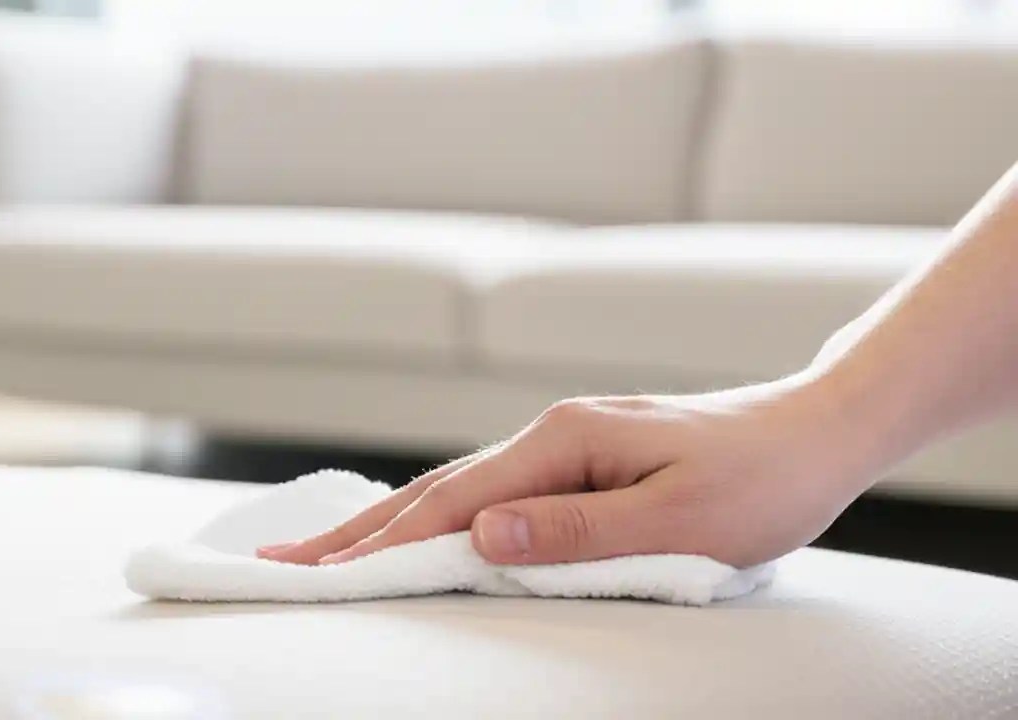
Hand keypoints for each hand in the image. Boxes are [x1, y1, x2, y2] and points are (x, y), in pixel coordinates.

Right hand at [258, 375, 888, 567]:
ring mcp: (560, 444)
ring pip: (455, 490)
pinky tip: (414, 528)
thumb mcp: (679, 520)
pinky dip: (435, 516)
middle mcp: (549, 435)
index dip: (382, 544)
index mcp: (563, 442)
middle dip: (357, 533)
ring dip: (387, 524)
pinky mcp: (575, 461)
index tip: (317, 577)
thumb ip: (578, 530)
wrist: (812, 431)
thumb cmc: (758, 481)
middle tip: (284, 566)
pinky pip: (488, 492)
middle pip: (435, 491)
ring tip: (328, 553)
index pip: (453, 504)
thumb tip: (481, 535)